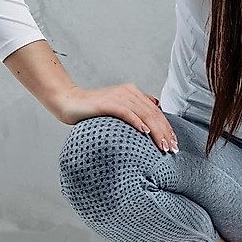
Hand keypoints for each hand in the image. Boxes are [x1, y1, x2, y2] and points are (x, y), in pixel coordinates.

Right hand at [52, 82, 178, 153]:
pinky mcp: (107, 104)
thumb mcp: (118, 105)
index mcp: (133, 92)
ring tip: (163, 145)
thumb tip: (155, 108)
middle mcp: (129, 92)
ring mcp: (118, 97)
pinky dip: (137, 122)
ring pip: (144, 114)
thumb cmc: (92, 108)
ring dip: (156, 131)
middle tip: (172, 148)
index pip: (156, 111)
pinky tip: (145, 132)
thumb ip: (135, 107)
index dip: (167, 127)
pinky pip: (126, 113)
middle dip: (165, 132)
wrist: (69, 101)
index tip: (173, 142)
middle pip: (154, 113)